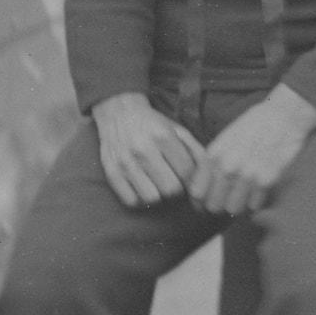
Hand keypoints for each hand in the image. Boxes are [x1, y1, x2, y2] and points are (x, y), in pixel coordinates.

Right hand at [94, 93, 199, 208]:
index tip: (185, 173)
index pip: (187, 172)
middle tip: (172, 179)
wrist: (118, 113)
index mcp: (163, 136)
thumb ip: (195, 151)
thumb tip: (204, 179)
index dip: (190, 176)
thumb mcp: (177, 129)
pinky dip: (140, 199)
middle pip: (171, 189)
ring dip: (158, 194)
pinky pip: (132, 201)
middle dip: (176, 187)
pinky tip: (143, 187)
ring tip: (157, 183)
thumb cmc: (153, 124)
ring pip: (152, 198)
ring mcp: (125, 163)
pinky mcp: (111, 173)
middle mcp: (143, 149)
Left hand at [189, 86, 315, 215]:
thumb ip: (213, 161)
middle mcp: (227, 167)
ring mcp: (247, 175)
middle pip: (214, 206)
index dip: (202, 199)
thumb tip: (204, 184)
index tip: (209, 198)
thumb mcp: (225, 138)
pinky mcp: (267, 180)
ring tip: (245, 195)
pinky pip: (255, 205)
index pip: (197, 193)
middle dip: (220, 204)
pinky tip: (259, 189)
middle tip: (229, 198)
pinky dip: (257, 201)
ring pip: (234, 209)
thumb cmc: (255, 124)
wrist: (285, 115)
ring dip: (239, 205)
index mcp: (214, 155)